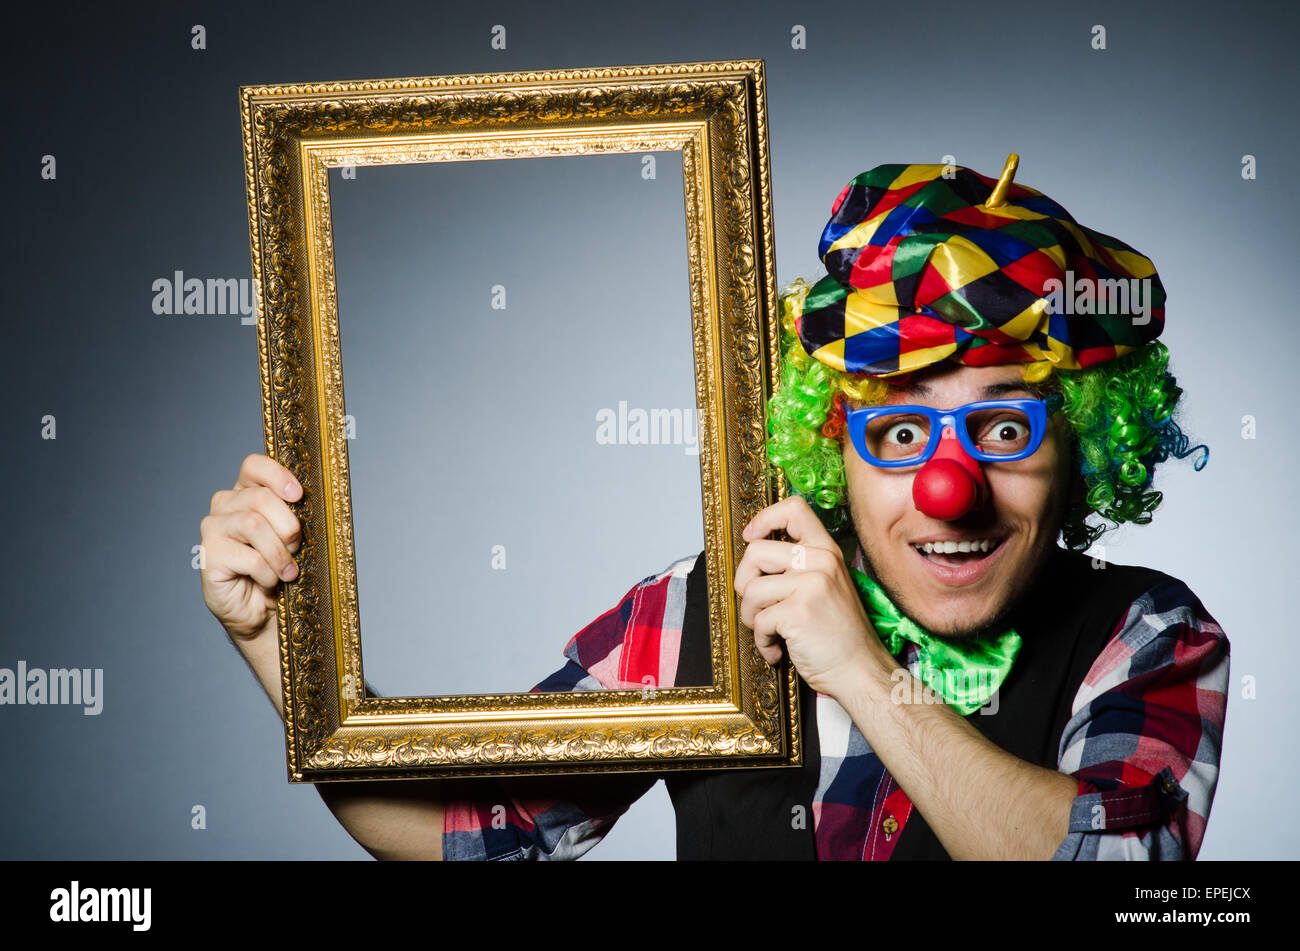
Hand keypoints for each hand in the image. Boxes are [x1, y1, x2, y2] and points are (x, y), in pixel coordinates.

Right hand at [199, 453, 302, 643]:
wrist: (260, 611)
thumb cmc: (278, 570)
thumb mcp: (292, 538)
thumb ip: (294, 516)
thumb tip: (310, 501)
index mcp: (246, 493)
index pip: (254, 466)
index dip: (277, 476)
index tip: (298, 495)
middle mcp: (225, 505)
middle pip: (260, 497)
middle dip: (288, 525)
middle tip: (296, 547)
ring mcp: (213, 529)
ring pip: (254, 524)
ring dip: (279, 553)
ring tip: (287, 571)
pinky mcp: (209, 556)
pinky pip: (250, 557)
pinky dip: (268, 574)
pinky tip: (268, 582)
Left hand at [733, 495, 885, 699]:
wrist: (861, 671)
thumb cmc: (839, 635)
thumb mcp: (827, 586)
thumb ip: (799, 567)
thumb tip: (752, 560)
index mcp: (827, 551)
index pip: (794, 509)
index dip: (764, 519)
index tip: (751, 536)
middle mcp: (821, 561)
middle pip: (755, 552)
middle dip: (745, 582)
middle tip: (758, 606)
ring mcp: (811, 585)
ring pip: (750, 589)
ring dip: (752, 617)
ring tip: (770, 632)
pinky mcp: (799, 612)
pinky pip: (758, 620)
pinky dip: (762, 641)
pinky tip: (778, 650)